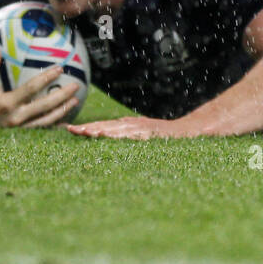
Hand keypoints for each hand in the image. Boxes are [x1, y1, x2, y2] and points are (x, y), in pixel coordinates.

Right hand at [0, 50, 81, 127]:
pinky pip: (40, 130)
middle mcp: (15, 118)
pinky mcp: (18, 136)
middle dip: (62, 96)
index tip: (60, 68)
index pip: (32, 89)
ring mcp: (18, 129)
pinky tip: (64, 120)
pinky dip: (53, 125)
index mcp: (6, 104)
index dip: (47, 78)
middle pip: (45, 107)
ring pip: (45, 121)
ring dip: (62, 111)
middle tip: (76, 86)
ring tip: (75, 101)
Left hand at [67, 116, 193, 139]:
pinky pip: (132, 134)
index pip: (105, 127)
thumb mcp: (145, 135)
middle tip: (69, 129)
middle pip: (106, 126)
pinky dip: (118, 135)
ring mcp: (142, 128)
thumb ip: (129, 136)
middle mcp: (134, 125)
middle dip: (87, 128)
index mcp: (130, 126)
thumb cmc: (167, 136)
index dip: (88, 128)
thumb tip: (109, 138)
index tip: (70, 129)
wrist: (192, 130)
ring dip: (99, 130)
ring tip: (83, 132)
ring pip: (116, 129)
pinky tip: (107, 135)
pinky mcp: (151, 132)